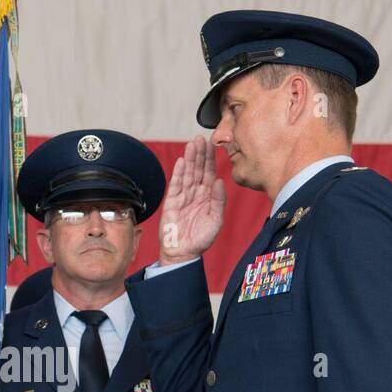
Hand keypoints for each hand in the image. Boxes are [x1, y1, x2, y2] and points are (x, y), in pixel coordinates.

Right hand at [157, 135, 225, 263]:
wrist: (183, 253)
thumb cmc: (201, 239)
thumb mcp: (216, 220)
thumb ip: (219, 200)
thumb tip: (220, 181)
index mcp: (207, 196)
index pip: (209, 173)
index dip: (210, 159)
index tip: (212, 145)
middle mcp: (195, 193)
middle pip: (197, 169)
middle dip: (199, 154)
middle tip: (200, 138)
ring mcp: (182, 196)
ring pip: (187, 173)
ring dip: (189, 158)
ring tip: (192, 144)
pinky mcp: (171, 202)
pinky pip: (175, 184)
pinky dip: (178, 172)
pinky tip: (182, 161)